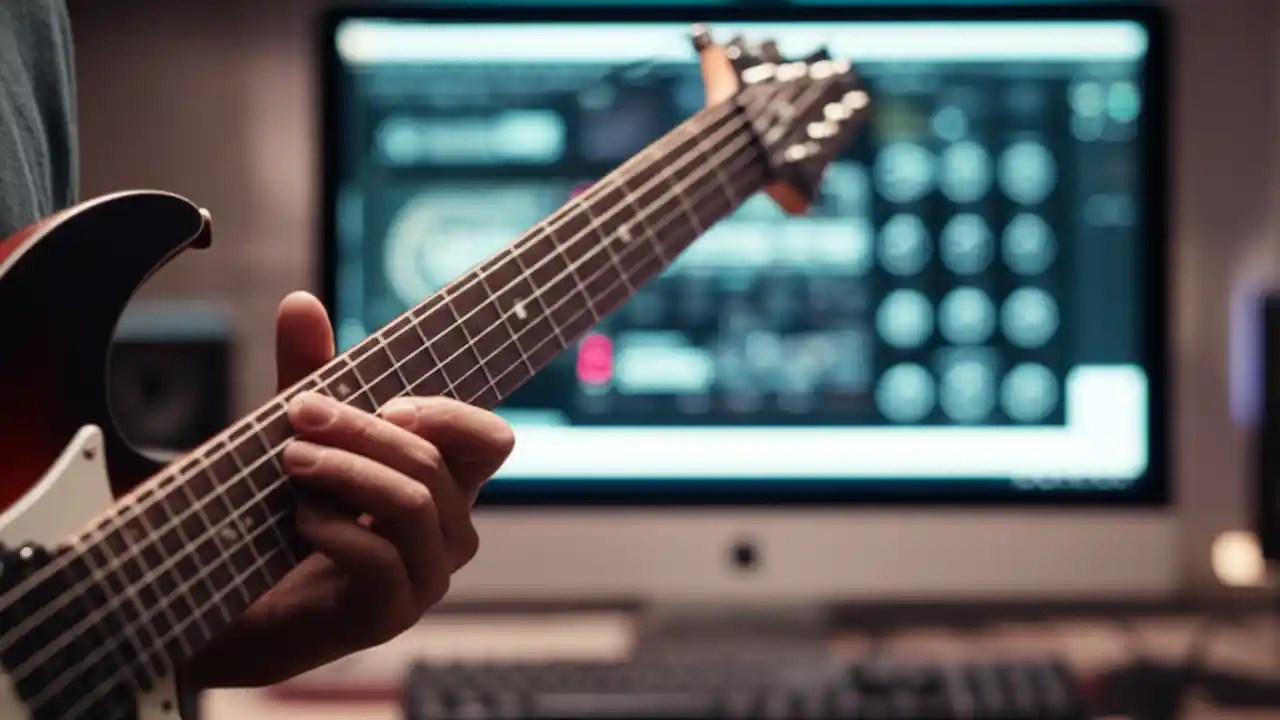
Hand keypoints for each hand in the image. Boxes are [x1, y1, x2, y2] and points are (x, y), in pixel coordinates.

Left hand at [182, 291, 513, 688]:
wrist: (235, 611)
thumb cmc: (281, 520)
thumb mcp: (298, 436)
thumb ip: (306, 374)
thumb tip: (299, 301)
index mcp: (443, 485)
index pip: (490, 440)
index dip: (449, 415)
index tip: (385, 402)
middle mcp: (447, 531)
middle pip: (434, 462)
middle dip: (363, 428)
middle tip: (299, 411)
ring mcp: (425, 577)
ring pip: (414, 504)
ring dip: (347, 471)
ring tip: (290, 459)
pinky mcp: (389, 614)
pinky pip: (379, 559)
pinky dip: (333, 527)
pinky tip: (297, 518)